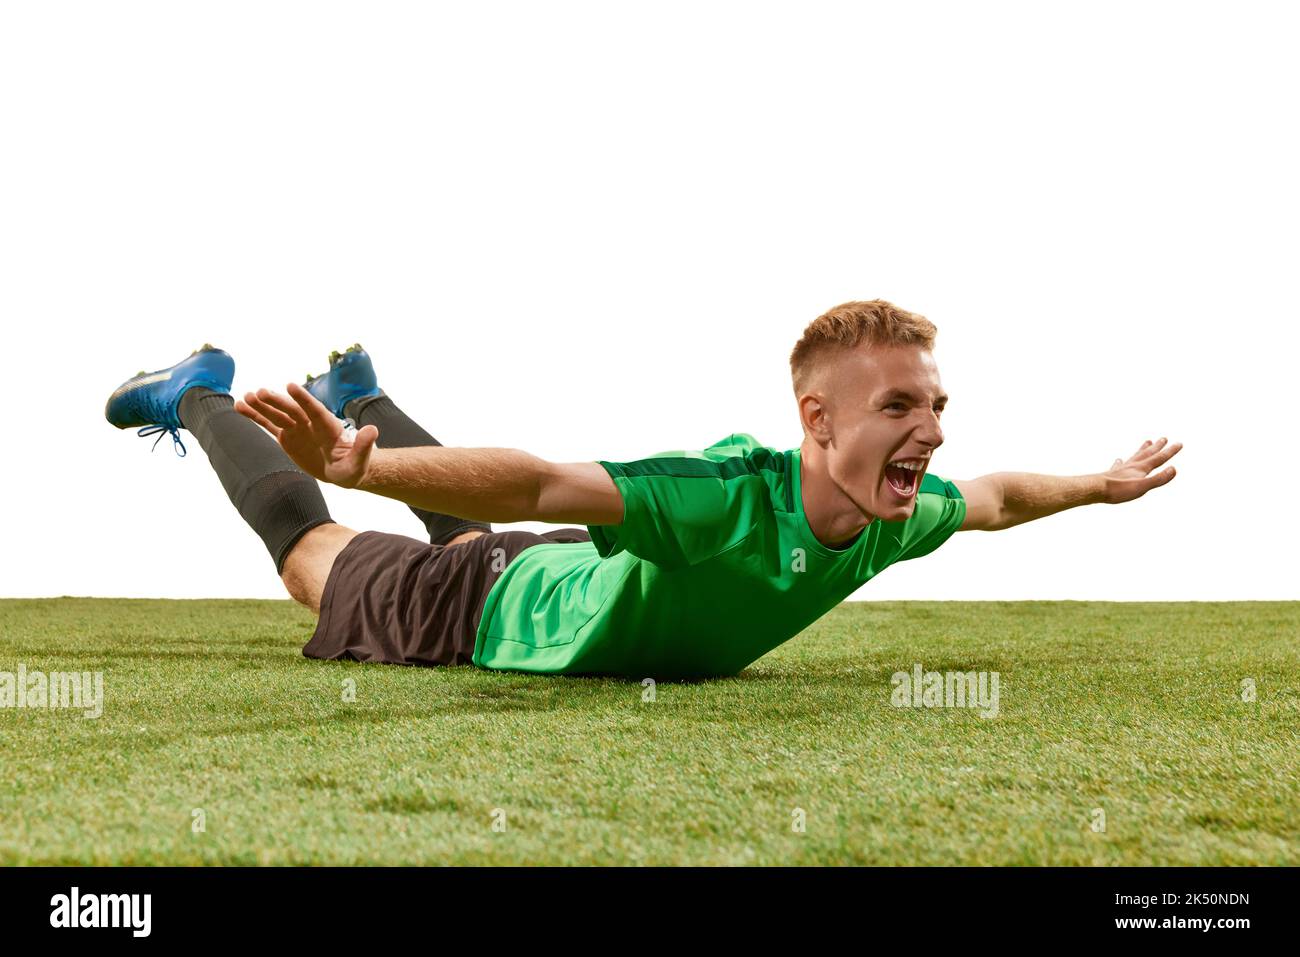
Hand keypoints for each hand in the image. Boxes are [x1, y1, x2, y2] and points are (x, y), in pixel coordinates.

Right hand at [234, 383, 378, 487]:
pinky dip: (255, 417)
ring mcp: (297, 428)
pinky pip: (268, 425)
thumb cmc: (354, 467)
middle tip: (260, 392)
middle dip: (277, 401)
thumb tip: (372, 430)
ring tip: (246, 398)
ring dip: (261, 406)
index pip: (314, 410)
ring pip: (277, 415)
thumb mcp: (360, 460)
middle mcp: (310, 423)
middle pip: (292, 410)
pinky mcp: (287, 437)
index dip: (303, 399)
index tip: (290, 385)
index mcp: (328, 426)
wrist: (343, 470)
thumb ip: (364, 446)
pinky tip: (240, 407)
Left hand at [1101, 437, 1181, 504]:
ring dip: (1142, 449)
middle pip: (1147, 453)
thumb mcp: (1142, 486)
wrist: (1095, 489)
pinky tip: (1119, 460)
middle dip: (1157, 447)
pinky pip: (1118, 465)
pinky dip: (1121, 462)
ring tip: (1147, 442)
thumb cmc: (1119, 490)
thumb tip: (1174, 469)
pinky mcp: (1111, 475)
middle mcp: (1131, 465)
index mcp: (1141, 468)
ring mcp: (1121, 469)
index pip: (1159, 458)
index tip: (1179, 443)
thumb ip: (1158, 479)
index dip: (1170, 451)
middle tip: (1163, 438)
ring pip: (1134, 456)